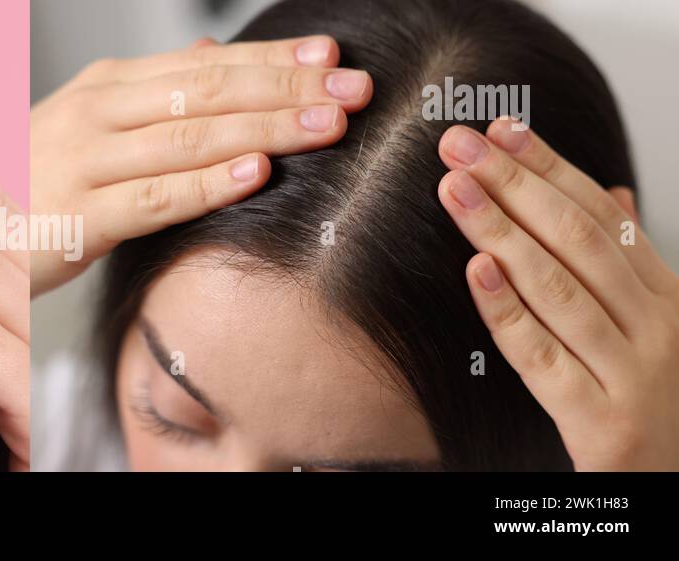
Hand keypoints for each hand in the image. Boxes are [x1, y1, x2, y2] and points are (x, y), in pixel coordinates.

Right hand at [30, 35, 371, 294]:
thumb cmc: (34, 183)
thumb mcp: (90, 126)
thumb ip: (155, 98)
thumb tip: (219, 60)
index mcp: (107, 87)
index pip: (203, 63)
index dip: (271, 58)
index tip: (330, 55)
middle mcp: (97, 112)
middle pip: (207, 91)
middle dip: (286, 86)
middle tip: (352, 89)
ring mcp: (86, 162)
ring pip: (190, 137)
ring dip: (265, 126)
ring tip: (325, 123)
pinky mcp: (80, 218)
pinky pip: (155, 197)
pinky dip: (208, 183)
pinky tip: (255, 172)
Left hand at [438, 117, 678, 470]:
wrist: (671, 485)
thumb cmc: (651, 400)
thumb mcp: (652, 324)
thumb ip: (630, 264)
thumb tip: (614, 195)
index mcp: (666, 296)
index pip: (602, 215)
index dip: (550, 167)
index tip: (501, 129)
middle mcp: (658, 328)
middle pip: (577, 241)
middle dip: (514, 185)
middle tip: (459, 146)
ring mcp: (633, 374)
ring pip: (558, 290)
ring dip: (500, 232)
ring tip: (455, 190)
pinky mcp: (600, 421)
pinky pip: (542, 358)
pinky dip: (507, 312)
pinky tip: (475, 271)